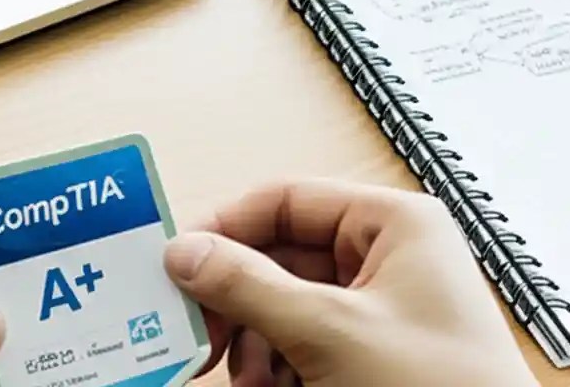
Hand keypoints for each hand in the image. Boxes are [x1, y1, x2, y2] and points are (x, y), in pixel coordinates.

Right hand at [163, 180, 537, 386]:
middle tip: (194, 332)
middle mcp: (388, 257)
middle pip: (279, 257)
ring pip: (284, 307)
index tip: (175, 262)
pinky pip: (303, 344)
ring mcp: (381, 308)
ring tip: (250, 383)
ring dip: (255, 346)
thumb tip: (185, 252)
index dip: (225, 227)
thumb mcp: (330, 333)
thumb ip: (249, 287)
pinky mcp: (373, 354)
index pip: (287, 201)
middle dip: (237, 303)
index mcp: (394, 224)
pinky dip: (278, 369)